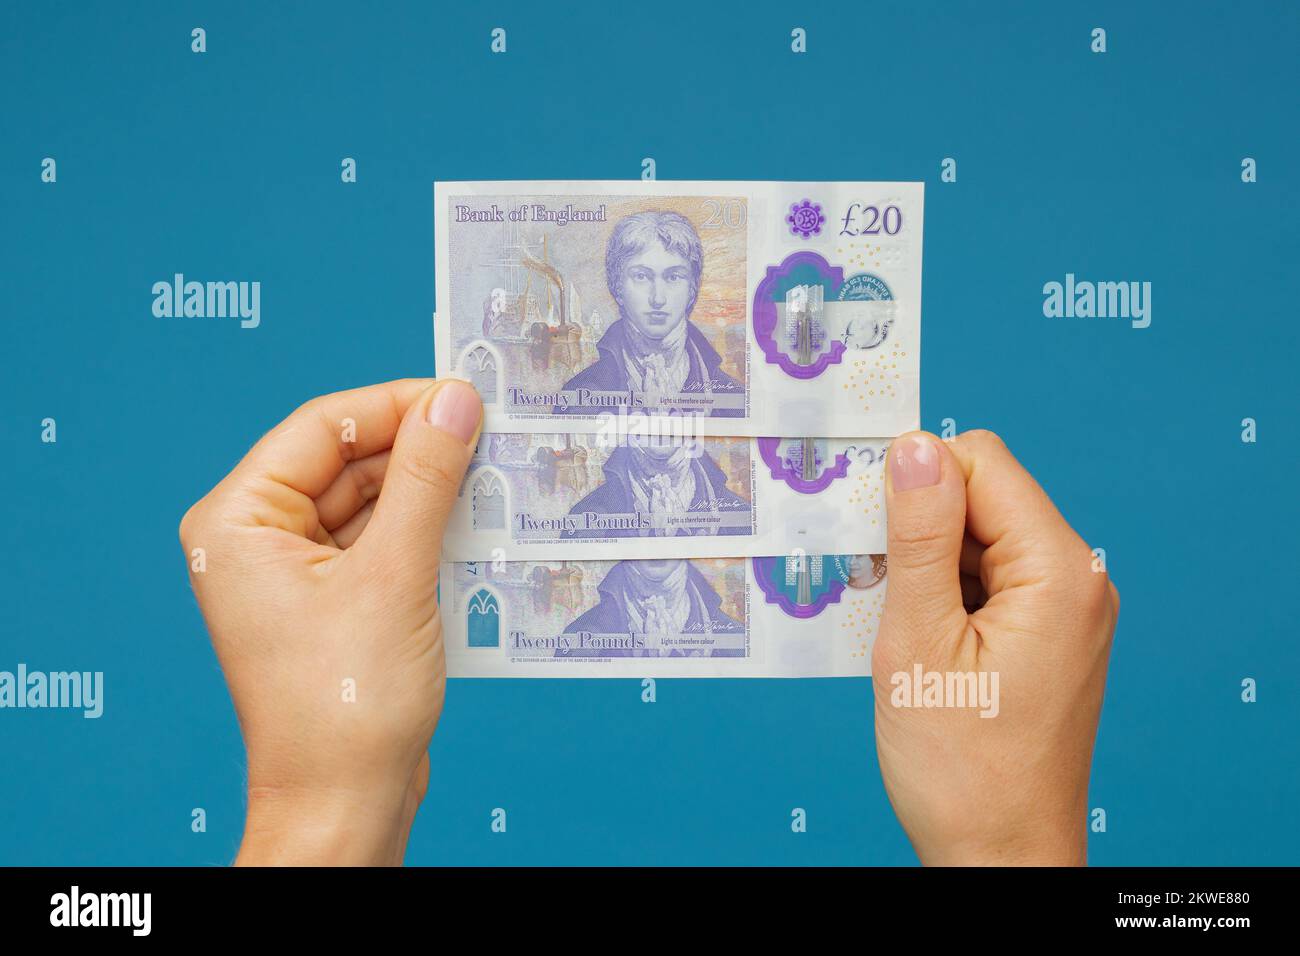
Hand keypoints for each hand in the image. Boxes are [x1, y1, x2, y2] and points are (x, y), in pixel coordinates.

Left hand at [179, 378, 481, 864]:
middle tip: (493, 433)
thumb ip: (427, 478)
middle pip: (347, 460)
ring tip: (495, 476)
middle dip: (420, 450)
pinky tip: (478, 523)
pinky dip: (427, 532)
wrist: (346, 804)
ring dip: (431, 493)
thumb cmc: (346, 705)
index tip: (465, 395)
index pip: (322, 426)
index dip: (396, 404)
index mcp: (239, 522)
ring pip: (371, 500)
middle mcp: (257, 539)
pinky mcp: (332, 601)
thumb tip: (456, 400)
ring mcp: (294, 572)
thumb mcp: (395, 574)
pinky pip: (381, 542)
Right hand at [872, 430, 1117, 865]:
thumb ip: (917, 537)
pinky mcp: (1048, 633)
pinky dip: (944, 592)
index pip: (981, 463)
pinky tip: (915, 637)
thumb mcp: (919, 641)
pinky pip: (990, 578)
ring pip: (980, 537)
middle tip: (875, 584)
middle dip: (917, 524)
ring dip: (925, 563)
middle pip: (983, 497)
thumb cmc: (962, 768)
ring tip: (895, 624)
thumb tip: (913, 446)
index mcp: (1058, 571)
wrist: (1002, 858)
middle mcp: (1076, 578)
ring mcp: (1065, 608)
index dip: (916, 480)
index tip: (867, 525)